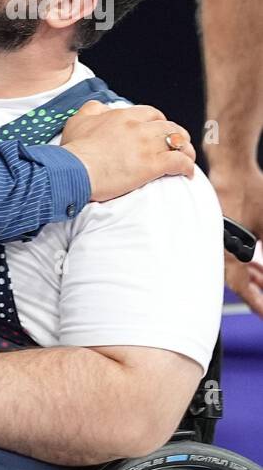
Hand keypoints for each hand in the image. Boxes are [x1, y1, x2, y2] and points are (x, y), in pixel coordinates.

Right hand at [60, 101, 194, 202]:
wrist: (74, 170)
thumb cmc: (73, 150)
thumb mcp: (77, 121)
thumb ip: (91, 110)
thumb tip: (100, 107)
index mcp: (123, 116)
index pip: (151, 113)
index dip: (159, 121)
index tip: (158, 130)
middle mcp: (139, 128)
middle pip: (169, 126)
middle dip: (177, 135)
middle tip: (177, 145)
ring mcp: (147, 146)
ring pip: (179, 142)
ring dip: (186, 150)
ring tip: (186, 158)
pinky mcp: (152, 165)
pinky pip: (180, 162)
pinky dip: (187, 166)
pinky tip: (187, 173)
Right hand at [212, 163, 262, 315]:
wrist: (230, 166)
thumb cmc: (250, 189)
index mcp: (228, 251)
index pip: (242, 287)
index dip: (256, 302)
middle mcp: (215, 249)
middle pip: (235, 282)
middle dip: (255, 291)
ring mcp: (212, 241)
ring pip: (230, 270)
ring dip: (248, 277)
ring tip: (262, 279)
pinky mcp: (212, 233)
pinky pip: (225, 256)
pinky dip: (241, 263)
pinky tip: (252, 262)